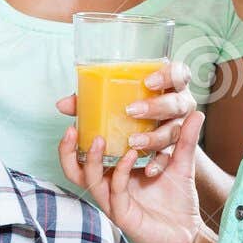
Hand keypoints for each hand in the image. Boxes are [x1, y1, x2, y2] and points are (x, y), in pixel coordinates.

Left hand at [57, 58, 195, 176]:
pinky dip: (160, 163)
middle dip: (156, 107)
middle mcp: (179, 106)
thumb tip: (62, 105)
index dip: (167, 76)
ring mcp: (180, 129)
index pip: (177, 73)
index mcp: (168, 86)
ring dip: (154, 137)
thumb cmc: (130, 117)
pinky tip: (148, 169)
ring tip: (133, 143)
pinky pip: (173, 158)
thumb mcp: (115, 108)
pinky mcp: (179, 153)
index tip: (147, 81)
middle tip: (131, 111)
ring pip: (174, 131)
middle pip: (178, 103)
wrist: (151, 148)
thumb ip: (93, 104)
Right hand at [58, 109, 212, 242]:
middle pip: (75, 169)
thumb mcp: (181, 164)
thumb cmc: (179, 201)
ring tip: (98, 138)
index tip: (76, 112)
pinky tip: (129, 154)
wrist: (189, 235)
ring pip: (90, 180)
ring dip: (90, 159)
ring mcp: (113, 202)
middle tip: (71, 128)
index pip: (86, 154)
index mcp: (114, 173)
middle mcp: (108, 187)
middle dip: (68, 150)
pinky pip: (116, 189)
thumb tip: (196, 112)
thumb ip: (184, 140)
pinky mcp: (122, 215)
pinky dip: (120, 171)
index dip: (78, 136)